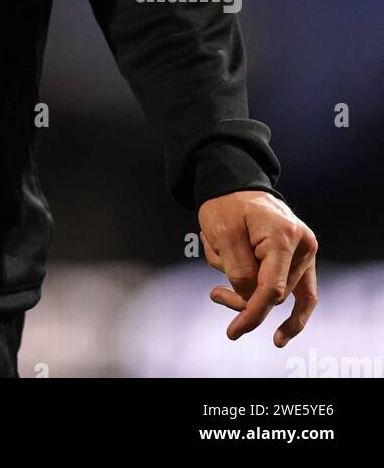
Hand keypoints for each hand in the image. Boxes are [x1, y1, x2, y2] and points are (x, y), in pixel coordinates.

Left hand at [198, 190, 317, 345]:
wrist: (236, 185)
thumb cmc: (226, 205)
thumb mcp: (222, 234)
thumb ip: (238, 270)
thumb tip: (251, 301)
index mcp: (283, 235)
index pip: (270, 288)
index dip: (251, 313)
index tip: (233, 331)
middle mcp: (302, 245)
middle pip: (273, 293)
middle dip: (242, 297)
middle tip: (215, 293)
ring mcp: (306, 252)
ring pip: (279, 293)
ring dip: (249, 291)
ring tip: (222, 283)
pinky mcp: (303, 259)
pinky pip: (304, 295)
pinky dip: (294, 316)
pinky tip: (281, 336)